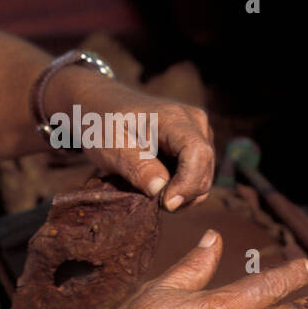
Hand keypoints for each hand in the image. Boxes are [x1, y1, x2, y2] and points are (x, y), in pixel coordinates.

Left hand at [50, 71, 214, 210]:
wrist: (103, 105)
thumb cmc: (103, 123)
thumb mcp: (110, 145)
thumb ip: (135, 166)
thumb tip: (160, 189)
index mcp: (175, 118)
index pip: (198, 153)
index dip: (187, 183)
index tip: (165, 203)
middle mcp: (195, 123)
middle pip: (205, 170)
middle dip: (182, 194)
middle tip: (148, 199)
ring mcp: (199, 134)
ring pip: (204, 177)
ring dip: (181, 194)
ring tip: (149, 190)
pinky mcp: (196, 145)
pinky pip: (198, 176)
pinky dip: (181, 188)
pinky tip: (156, 184)